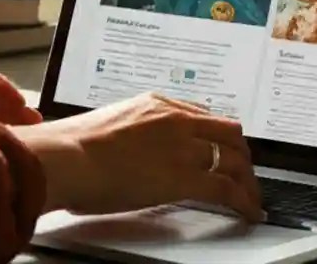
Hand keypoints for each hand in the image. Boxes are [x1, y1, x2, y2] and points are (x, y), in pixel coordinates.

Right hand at [12, 92, 262, 221]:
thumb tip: (133, 153)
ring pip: (235, 160)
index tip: (220, 148)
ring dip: (247, 180)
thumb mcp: (109, 127)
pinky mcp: (186, 177)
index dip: (217, 136)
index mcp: (156, 104)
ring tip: (250, 196)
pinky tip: (249, 211)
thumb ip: (132, 134)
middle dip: (241, 154)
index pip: (202, 115)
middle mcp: (176, 119)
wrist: (66, 158)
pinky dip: (245, 201)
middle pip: (228, 133)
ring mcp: (184, 146)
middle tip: (243, 173)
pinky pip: (228, 189)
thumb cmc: (72, 148)